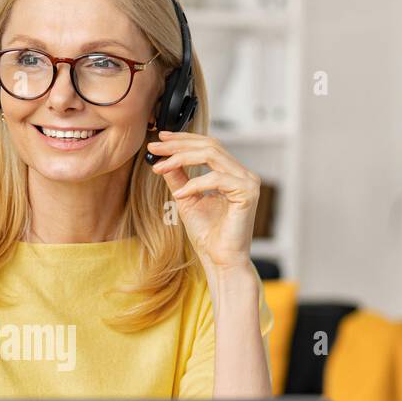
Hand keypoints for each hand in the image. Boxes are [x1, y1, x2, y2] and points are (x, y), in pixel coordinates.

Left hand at [146, 130, 260, 274]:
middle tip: (153, 148)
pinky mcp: (247, 193)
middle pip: (210, 145)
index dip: (183, 140)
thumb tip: (164, 159)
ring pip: (212, 155)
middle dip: (178, 145)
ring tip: (158, 167)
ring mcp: (248, 182)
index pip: (208, 146)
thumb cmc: (208, 235)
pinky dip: (194, 184)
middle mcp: (243, 174)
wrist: (220, 260)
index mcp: (231, 173)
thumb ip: (179, 178)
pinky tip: (179, 195)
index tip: (158, 140)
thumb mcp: (187, 200)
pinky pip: (217, 179)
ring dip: (181, 158)